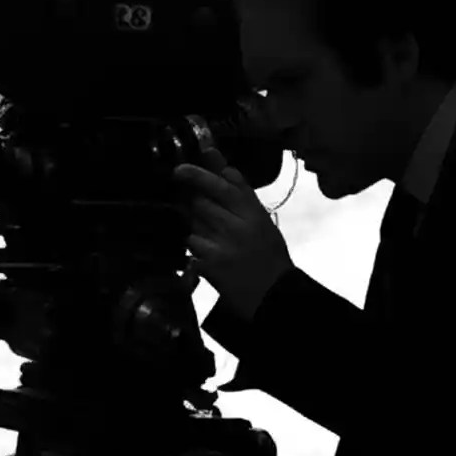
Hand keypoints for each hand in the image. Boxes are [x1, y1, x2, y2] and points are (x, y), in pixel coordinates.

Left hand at [173, 147, 293, 320]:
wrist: (274, 297)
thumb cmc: (269, 256)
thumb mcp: (261, 220)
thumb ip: (239, 191)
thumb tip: (217, 159)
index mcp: (255, 213)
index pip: (224, 184)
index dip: (199, 173)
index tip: (180, 169)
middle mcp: (239, 225)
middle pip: (201, 201)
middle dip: (191, 202)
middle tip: (193, 208)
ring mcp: (223, 245)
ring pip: (193, 222)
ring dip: (195, 226)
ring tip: (212, 238)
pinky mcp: (211, 264)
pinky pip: (191, 245)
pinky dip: (195, 247)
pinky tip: (207, 255)